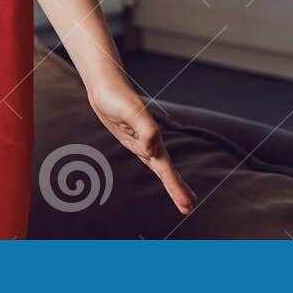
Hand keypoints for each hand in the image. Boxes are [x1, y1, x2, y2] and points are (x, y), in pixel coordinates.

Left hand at [87, 76, 196, 215]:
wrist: (104, 84)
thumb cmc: (117, 96)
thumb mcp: (132, 112)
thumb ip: (146, 130)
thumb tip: (153, 151)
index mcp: (153, 140)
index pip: (167, 170)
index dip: (176, 188)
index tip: (187, 206)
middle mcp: (149, 141)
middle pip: (166, 170)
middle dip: (177, 189)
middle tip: (188, 208)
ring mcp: (141, 139)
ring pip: (158, 165)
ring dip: (170, 180)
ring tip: (181, 195)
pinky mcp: (130, 136)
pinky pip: (145, 156)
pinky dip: (155, 166)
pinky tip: (157, 165)